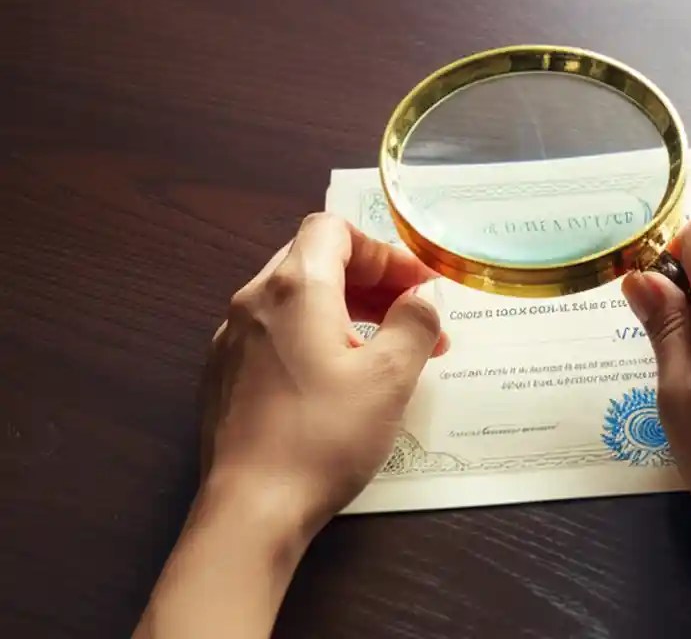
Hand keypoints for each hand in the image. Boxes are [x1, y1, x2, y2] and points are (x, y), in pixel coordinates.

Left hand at [199, 212, 446, 535]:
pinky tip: (339, 383)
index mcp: (296, 289)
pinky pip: (274, 336)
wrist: (252, 508)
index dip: (382, 250)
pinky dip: (314, 340)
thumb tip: (420, 300)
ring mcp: (231, 340)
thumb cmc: (324, 436)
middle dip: (370, 281)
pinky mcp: (223, 377)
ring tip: (386, 354)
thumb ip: (415, 323)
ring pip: (294, 301)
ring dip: (346, 312)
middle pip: (314, 261)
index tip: (417, 286)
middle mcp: (254, 303)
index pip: (334, 229)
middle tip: (413, 316)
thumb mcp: (391, 377)